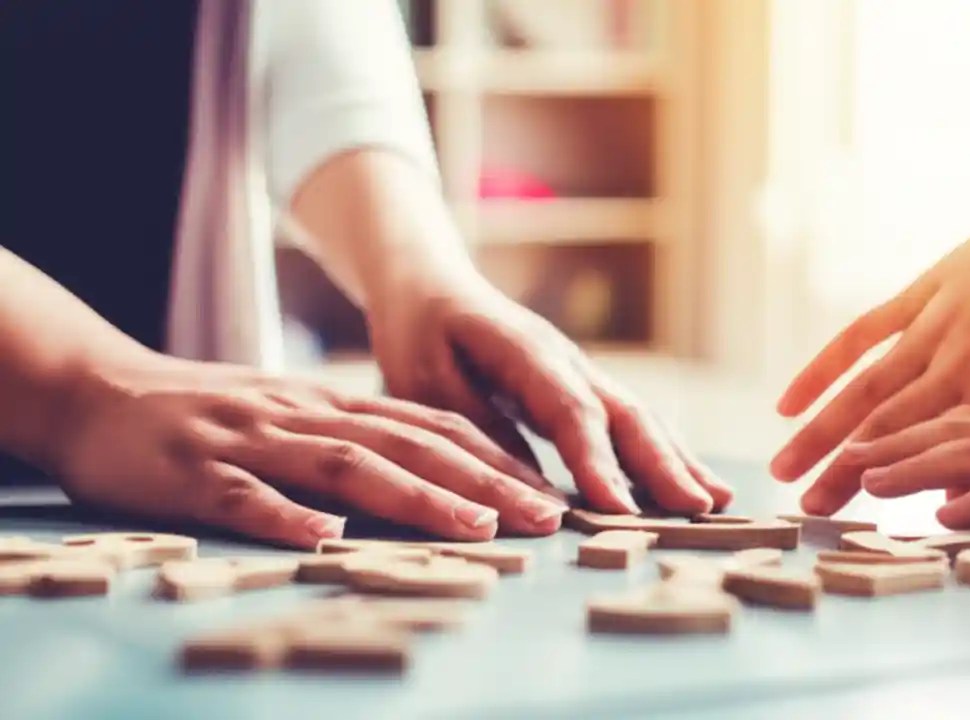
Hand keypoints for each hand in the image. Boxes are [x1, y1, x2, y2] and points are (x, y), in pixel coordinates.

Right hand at [53, 353, 569, 547]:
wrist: (99, 388)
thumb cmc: (208, 411)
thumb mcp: (292, 414)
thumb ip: (353, 438)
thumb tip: (431, 471)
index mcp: (330, 405)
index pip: (429, 426)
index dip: (493, 458)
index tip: (547, 490)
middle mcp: (304, 416)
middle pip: (408, 444)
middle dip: (483, 481)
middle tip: (544, 515)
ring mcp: (252, 441)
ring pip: (346, 466)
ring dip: (416, 496)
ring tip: (474, 526)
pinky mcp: (194, 472)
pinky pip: (245, 496)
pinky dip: (287, 516)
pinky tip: (327, 537)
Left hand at [368, 272, 731, 515]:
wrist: (431, 285)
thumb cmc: (420, 331)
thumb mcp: (425, 380)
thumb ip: (475, 426)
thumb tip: (525, 486)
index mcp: (527, 352)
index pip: (572, 412)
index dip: (598, 462)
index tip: (619, 509)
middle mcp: (568, 361)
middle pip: (627, 413)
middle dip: (664, 463)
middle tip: (698, 509)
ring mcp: (582, 373)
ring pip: (641, 418)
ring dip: (678, 460)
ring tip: (717, 502)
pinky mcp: (583, 390)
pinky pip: (629, 425)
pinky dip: (661, 456)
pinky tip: (688, 486)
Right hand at [771, 211, 969, 494]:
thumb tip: (953, 489)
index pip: (925, 449)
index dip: (880, 484)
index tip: (849, 517)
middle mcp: (953, 362)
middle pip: (884, 427)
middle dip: (839, 471)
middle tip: (803, 508)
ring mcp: (930, 325)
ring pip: (865, 387)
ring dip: (819, 430)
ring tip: (782, 466)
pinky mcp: (919, 291)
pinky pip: (862, 332)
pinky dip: (824, 366)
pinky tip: (790, 400)